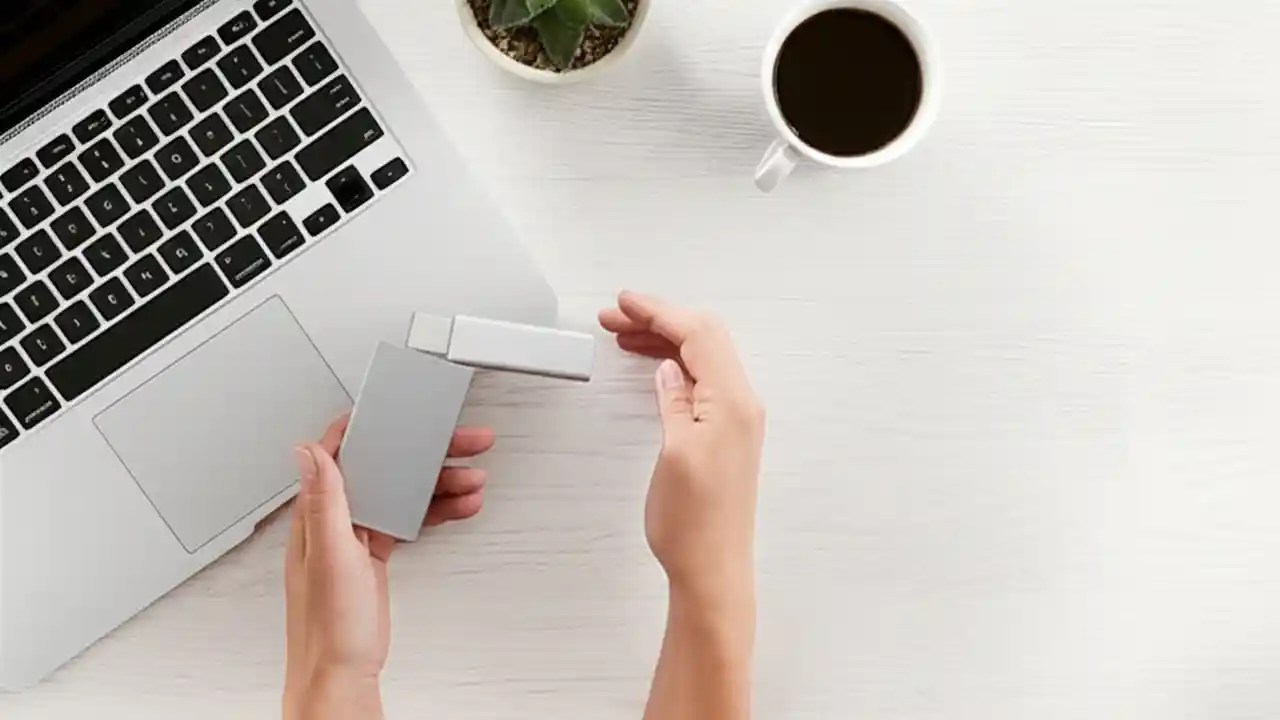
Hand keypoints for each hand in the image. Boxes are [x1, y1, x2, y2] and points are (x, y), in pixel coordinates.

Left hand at [283, 414, 494, 719]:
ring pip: (403, 494)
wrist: (341, 672)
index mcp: (318, 513)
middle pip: (385, 470)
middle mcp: (336, 519)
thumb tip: (308, 451)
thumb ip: (324, 501)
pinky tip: (459, 505)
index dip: (368, 428)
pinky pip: (410, 519)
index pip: (341, 454)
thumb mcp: (330, 555)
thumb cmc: (328, 626)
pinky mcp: (376, 553)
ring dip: (438, 483)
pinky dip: (436, 510)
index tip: (394, 409)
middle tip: (462, 440)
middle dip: (423, 452)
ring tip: (472, 477)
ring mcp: (358, 536)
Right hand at [599, 291, 765, 601]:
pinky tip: (652, 367)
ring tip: (623, 335)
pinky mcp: (726, 435)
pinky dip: (675, 365)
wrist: (712, 570)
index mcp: (733, 402)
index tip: (624, 301)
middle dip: (660, 319)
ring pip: (702, 358)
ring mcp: (737, 420)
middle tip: (615, 316)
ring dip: (665, 341)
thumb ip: (674, 401)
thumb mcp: (674, 452)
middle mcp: (742, 405)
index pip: (697, 335)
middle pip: (703, 337)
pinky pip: (703, 381)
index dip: (658, 311)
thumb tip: (669, 366)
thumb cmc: (693, 524)